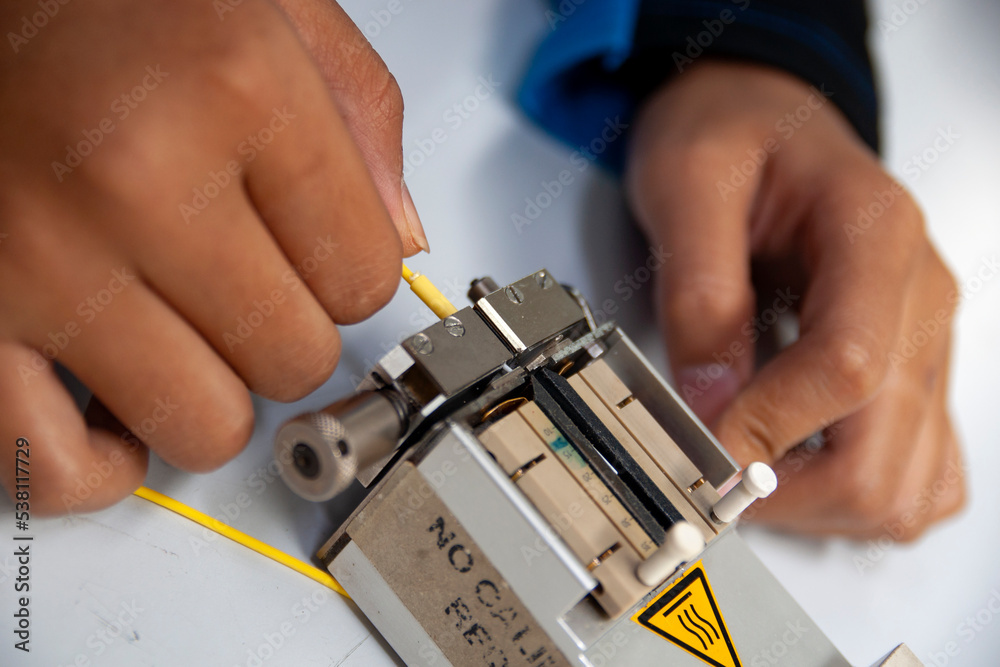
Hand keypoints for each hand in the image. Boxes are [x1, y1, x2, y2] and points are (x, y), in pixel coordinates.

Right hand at [0, 0, 424, 513]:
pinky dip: (99, 465)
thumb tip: (402, 242)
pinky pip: (51, 465)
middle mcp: (138, 180)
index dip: (353, 272)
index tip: (320, 250)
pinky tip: (118, 410)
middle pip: (294, 360)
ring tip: (188, 333)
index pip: (367, 278)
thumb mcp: (279, 9)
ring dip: (213, 393)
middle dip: (290, 331)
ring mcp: (44, 260)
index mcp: (238, 93)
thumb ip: (364, 121)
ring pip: (204, 425)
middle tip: (251, 281)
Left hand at [625, 60, 964, 539]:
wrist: (765, 118)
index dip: (769, 427)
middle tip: (712, 480)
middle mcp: (918, 295)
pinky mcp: (911, 371)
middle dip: (791, 490)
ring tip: (747, 474)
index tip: (701, 448)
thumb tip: (706, 399)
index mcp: (876, 234)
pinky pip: (920, 471)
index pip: (848, 367)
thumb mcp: (688, 183)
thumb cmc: (734, 132)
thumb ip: (700, 292)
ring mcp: (923, 341)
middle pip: (888, 452)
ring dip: (822, 506)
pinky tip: (798, 469)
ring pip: (910, 483)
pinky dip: (859, 496)